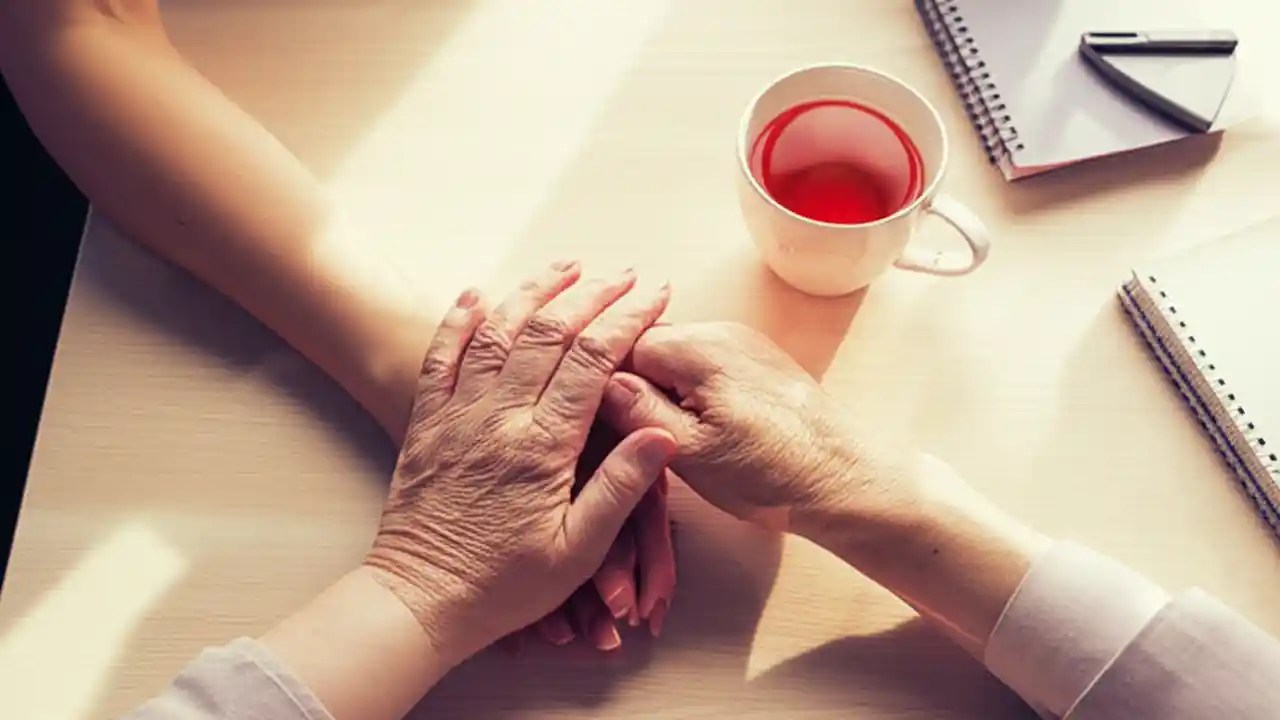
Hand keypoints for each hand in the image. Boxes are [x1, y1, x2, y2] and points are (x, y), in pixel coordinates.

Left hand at [364, 264, 675, 665]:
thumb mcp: (578, 550)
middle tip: (624, 274)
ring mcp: (458, 415)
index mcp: (542, 446)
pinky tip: (477, 294)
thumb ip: (620, 487)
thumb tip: (663, 433)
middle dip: (592, 295)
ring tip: (566, 265)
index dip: (628, 320)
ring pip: (497, 331)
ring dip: (534, 291)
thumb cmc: (506, 586)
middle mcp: (498, 417)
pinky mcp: (427, 423)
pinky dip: (458, 320)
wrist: (419, 603)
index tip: (656, 296)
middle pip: (549, 332)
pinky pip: (440, 357)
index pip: (593, 361)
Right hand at [599, 322, 912, 541]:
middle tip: (635, 438)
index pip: (619, 346)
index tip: (599, 424)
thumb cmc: (771, 473)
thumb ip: (636, 410)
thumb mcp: (689, 451)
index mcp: (697, 346)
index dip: (603, 386)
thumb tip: (595, 380)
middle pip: (646, 348)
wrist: (846, 480)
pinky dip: (691, 394)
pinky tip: (701, 432)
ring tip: (670, 440)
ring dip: (663, 393)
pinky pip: (704, 368)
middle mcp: (719, 331)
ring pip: (675, 360)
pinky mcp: (758, 363)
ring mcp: (743, 344)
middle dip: (634, 388)